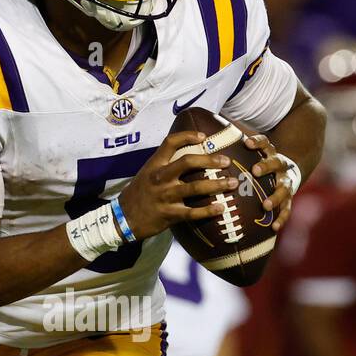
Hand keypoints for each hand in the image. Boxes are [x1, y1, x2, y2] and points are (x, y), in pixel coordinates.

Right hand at [118, 128, 238, 239]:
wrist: (123, 219)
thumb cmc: (138, 194)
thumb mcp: (146, 173)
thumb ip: (164, 165)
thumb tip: (186, 156)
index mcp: (154, 165)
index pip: (171, 142)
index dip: (188, 136)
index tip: (204, 137)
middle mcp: (160, 177)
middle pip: (188, 162)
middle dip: (210, 160)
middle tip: (226, 162)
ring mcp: (165, 196)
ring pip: (195, 187)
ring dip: (217, 185)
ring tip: (232, 184)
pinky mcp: (169, 214)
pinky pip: (193, 212)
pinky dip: (209, 210)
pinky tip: (221, 208)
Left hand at [245, 132, 295, 231]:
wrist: (289, 173)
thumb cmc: (262, 166)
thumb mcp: (254, 156)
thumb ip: (237, 153)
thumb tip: (209, 143)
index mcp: (270, 154)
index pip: (265, 143)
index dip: (258, 142)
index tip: (247, 143)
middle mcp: (280, 166)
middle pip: (276, 163)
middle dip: (266, 166)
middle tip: (255, 170)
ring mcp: (286, 183)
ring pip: (284, 188)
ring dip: (275, 197)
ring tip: (265, 205)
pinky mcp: (289, 199)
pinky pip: (287, 209)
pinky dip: (281, 218)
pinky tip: (274, 227)